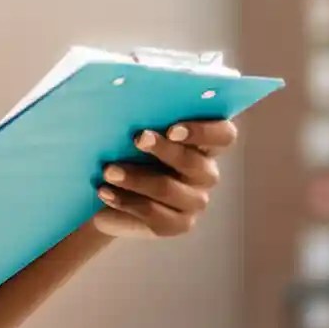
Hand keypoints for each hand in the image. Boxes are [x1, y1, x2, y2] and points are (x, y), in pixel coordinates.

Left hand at [91, 120, 237, 238]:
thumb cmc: (122, 149)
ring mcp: (194, 201)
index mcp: (204, 143)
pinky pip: (156, 216)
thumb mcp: (131, 131)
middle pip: (195, 163)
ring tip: (108, 171)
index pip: (223, 135)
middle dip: (164, 150)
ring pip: (170, 189)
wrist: (105, 190)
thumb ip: (141, 117)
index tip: (172, 129)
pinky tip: (105, 192)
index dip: (204, 131)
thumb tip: (126, 103)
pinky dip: (127, 202)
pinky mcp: (177, 224)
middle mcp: (205, 172)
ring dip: (137, 178)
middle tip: (137, 139)